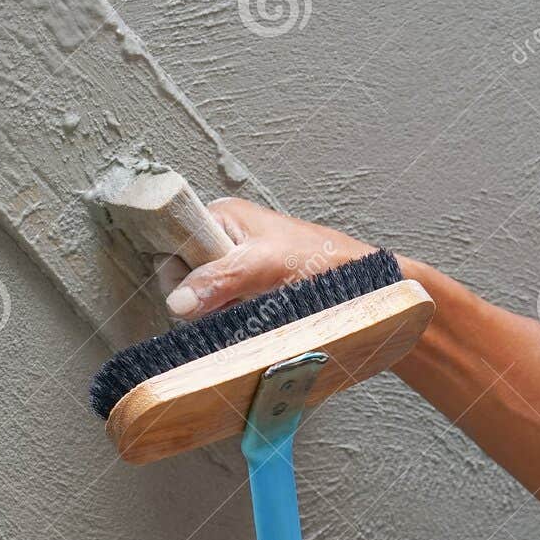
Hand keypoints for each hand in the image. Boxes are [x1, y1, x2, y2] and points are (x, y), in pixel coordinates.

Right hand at [164, 198, 374, 317]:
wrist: (368, 287)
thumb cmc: (326, 263)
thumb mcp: (266, 266)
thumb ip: (219, 279)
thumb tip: (176, 303)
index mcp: (221, 217)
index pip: (171, 245)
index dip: (179, 273)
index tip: (198, 291)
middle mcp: (221, 240)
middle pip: (181, 279)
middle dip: (201, 300)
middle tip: (234, 302)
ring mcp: (231, 269)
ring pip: (198, 301)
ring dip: (218, 314)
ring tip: (251, 310)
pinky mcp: (241, 293)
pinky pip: (217, 313)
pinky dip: (229, 322)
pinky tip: (251, 320)